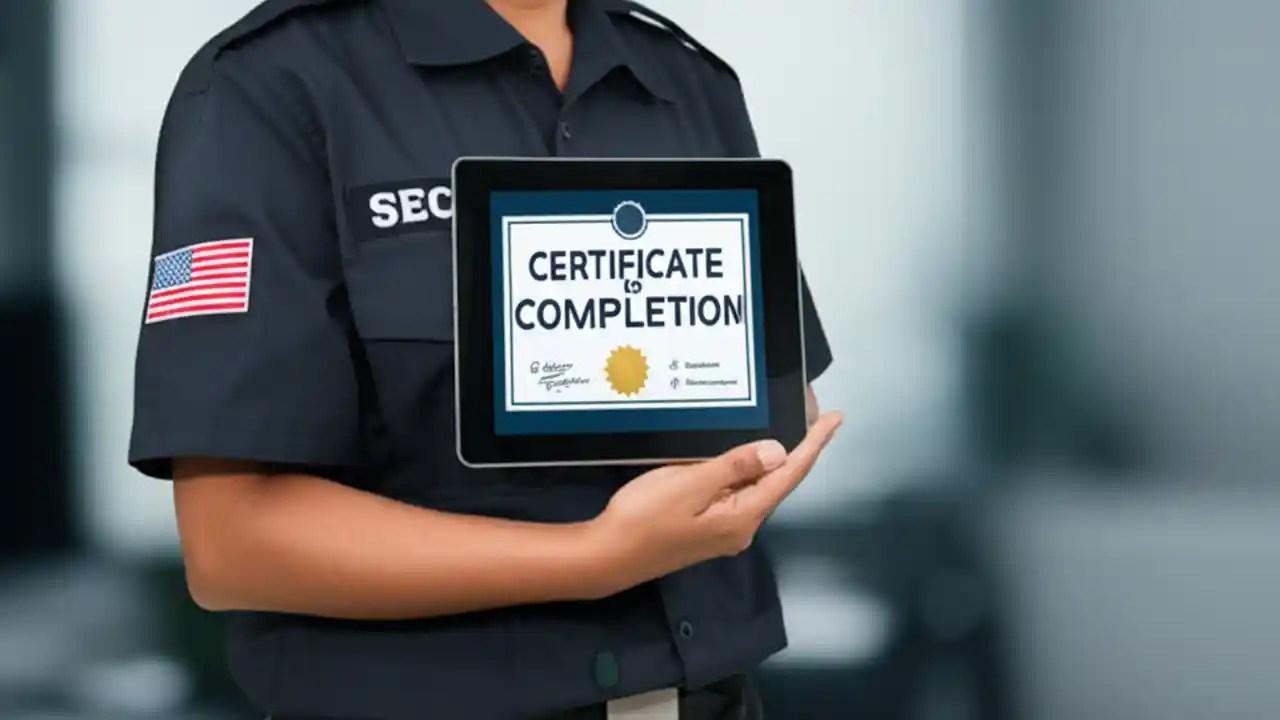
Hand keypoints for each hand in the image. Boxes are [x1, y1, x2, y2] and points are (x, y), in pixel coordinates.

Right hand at [587, 412, 842, 596]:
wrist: (608, 556)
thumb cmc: (643, 520)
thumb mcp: (688, 485)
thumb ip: (734, 466)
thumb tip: (778, 451)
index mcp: (743, 516)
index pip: (789, 473)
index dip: (814, 443)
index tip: (836, 418)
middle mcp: (742, 525)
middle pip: (778, 479)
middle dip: (796, 443)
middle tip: (806, 407)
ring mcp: (725, 528)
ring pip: (757, 484)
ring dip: (770, 454)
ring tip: (781, 422)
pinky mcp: (708, 526)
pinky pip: (737, 490)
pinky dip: (746, 466)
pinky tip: (741, 450)